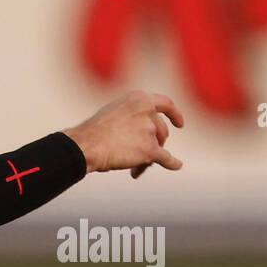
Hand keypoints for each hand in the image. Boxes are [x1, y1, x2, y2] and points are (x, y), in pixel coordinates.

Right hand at [62, 90, 184, 177]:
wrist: (87, 145)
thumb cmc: (94, 131)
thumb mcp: (114, 112)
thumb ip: (133, 117)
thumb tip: (150, 135)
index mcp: (139, 98)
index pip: (165, 104)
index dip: (175, 114)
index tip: (179, 124)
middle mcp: (148, 111)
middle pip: (162, 130)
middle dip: (156, 142)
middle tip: (144, 154)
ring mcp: (150, 130)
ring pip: (158, 147)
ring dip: (148, 157)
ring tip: (133, 167)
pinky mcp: (151, 148)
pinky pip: (166, 158)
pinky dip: (172, 163)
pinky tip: (176, 165)